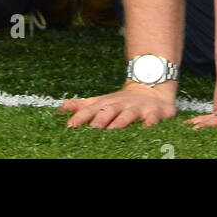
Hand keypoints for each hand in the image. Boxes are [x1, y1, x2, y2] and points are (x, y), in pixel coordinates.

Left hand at [61, 82, 176, 129]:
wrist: (151, 88)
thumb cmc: (121, 101)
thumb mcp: (102, 101)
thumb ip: (84, 106)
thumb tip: (62, 108)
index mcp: (107, 104)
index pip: (91, 109)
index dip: (81, 117)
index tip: (69, 125)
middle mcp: (121, 105)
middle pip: (109, 110)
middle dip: (101, 118)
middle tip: (92, 127)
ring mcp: (137, 108)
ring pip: (129, 114)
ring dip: (121, 120)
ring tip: (114, 128)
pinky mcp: (154, 112)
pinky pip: (153, 117)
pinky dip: (150, 121)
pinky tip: (147, 126)